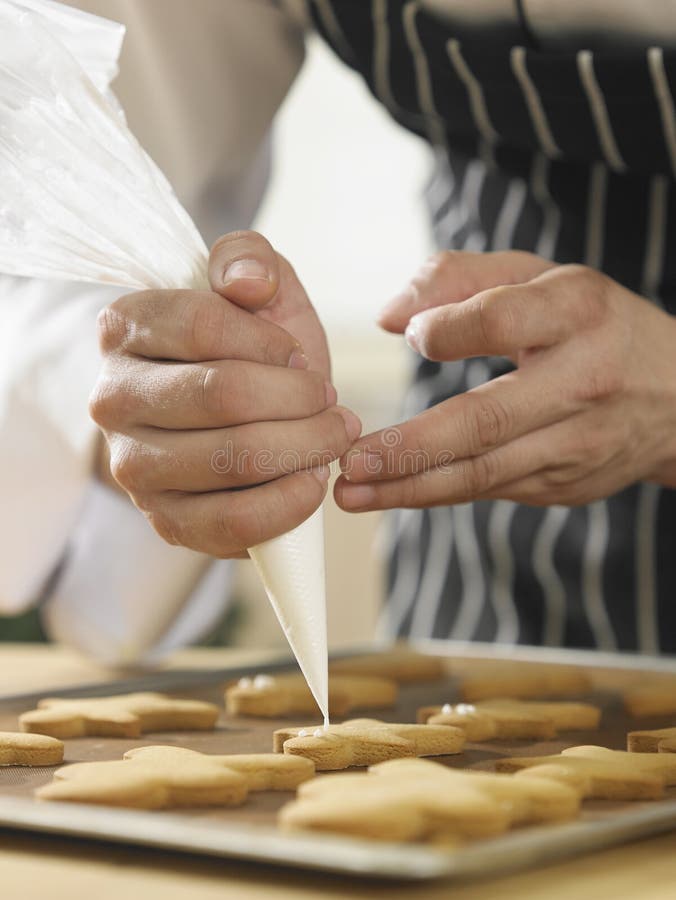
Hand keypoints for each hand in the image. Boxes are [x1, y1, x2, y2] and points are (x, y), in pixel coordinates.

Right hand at [90, 231, 360, 555]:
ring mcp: (133, 468)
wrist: (246, 424)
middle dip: (302, 398)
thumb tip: (247, 284)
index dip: (270, 344)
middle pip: (224, 395)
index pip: (202, 326)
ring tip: (332, 435)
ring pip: (235, 458)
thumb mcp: (257, 290)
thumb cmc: (252, 353)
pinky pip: (235, 521)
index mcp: (123, 329)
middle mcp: (112, 399)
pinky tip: (312, 480)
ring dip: (308, 446)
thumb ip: (250, 258)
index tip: (298, 356)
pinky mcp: (166, 522)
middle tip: (333, 402)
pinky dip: (291, 502)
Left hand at [335, 250, 675, 511]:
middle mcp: (581, 381)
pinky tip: (389, 493)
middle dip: (411, 447)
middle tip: (349, 460)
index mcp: (577, 313)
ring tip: (349, 492)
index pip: (502, 319)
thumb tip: (389, 318)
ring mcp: (576, 442)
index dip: (449, 330)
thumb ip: (460, 279)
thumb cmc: (592, 324)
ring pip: (483, 471)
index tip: (412, 337)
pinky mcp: (563, 483)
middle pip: (487, 420)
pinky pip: (489, 488)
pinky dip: (434, 493)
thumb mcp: (541, 277)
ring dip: (409, 487)